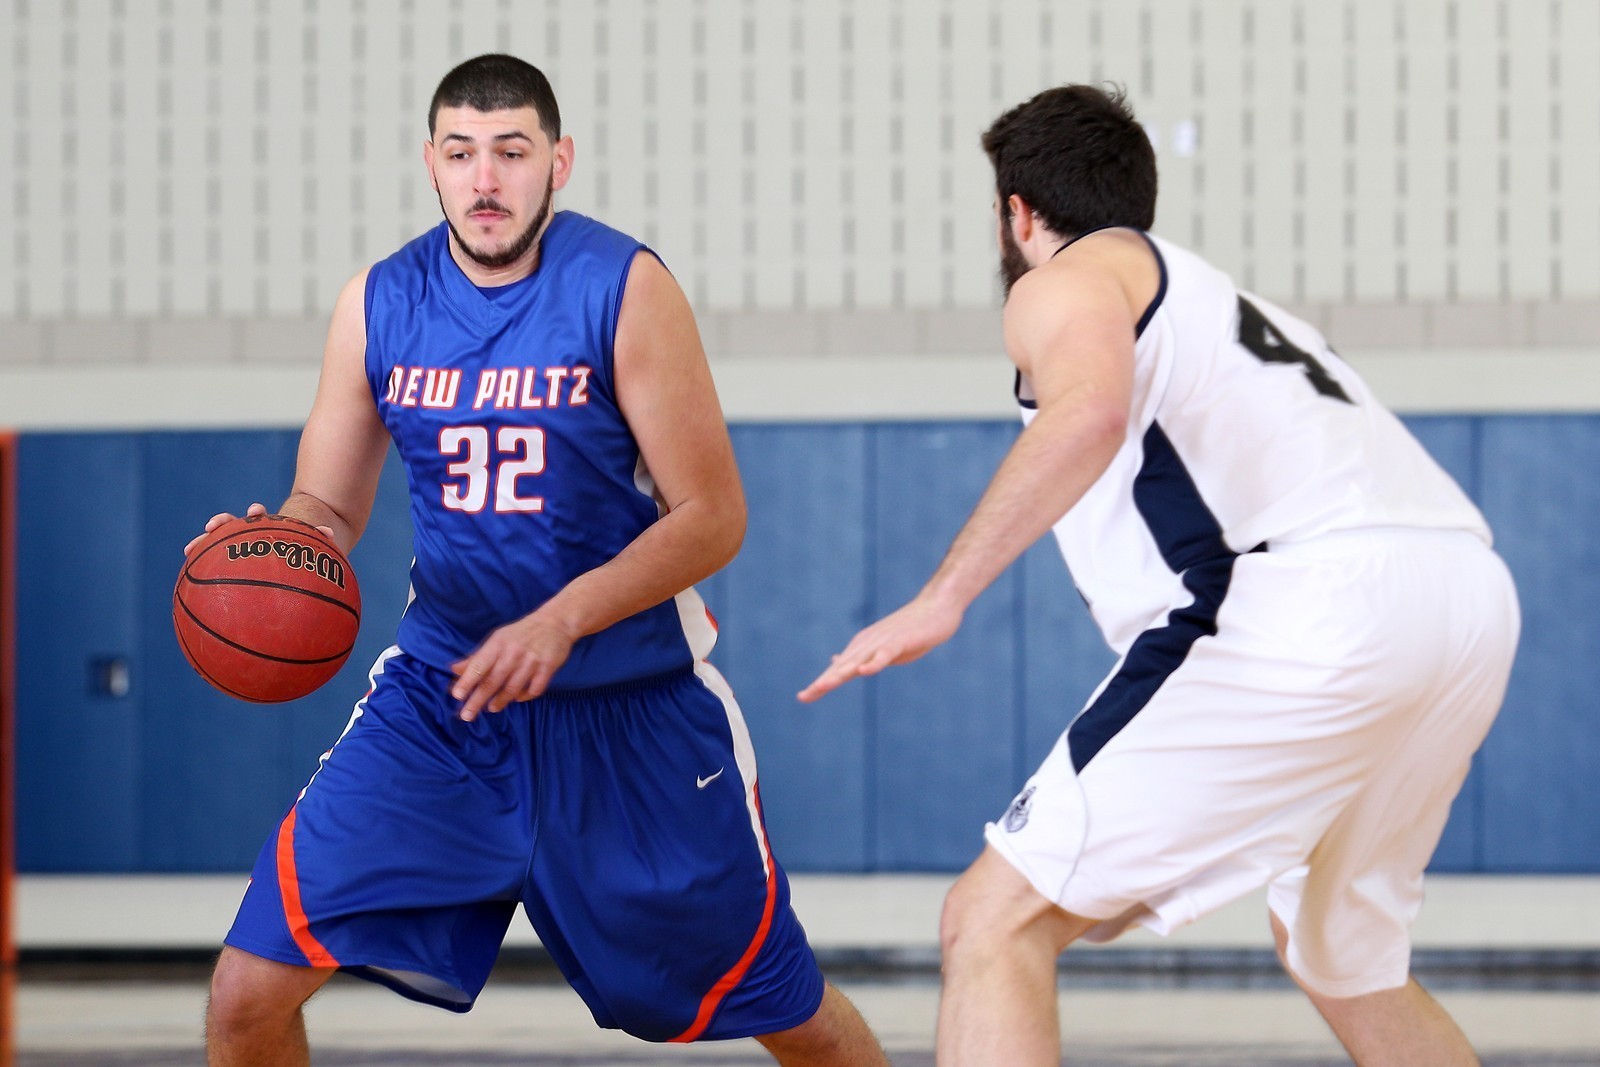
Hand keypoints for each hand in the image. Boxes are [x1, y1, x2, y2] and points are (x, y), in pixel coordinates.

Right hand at [183, 502, 335, 554]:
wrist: (302, 555)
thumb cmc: (309, 550)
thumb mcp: (316, 542)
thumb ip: (321, 536)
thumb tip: (328, 532)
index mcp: (270, 528)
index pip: (258, 516)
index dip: (254, 513)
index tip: (252, 511)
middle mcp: (252, 534)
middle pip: (234, 525)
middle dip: (223, 523)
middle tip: (213, 525)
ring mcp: (242, 546)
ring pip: (220, 541)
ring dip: (206, 542)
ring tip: (189, 548)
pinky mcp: (238, 559)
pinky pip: (216, 562)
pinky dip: (203, 562)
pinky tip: (188, 572)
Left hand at [450, 613, 578, 721]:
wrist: (555, 622)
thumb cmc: (520, 633)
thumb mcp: (497, 639)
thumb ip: (477, 657)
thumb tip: (454, 670)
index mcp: (498, 644)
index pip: (479, 665)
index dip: (467, 681)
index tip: (457, 695)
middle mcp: (513, 653)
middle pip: (493, 681)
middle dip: (478, 700)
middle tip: (467, 715)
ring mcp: (531, 662)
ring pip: (512, 688)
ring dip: (500, 701)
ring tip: (492, 708)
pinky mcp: (547, 668)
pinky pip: (534, 689)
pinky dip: (524, 696)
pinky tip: (517, 699)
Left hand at [797, 594, 963, 702]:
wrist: (935, 607)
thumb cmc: (910, 631)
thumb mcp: (881, 649)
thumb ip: (859, 658)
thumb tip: (835, 663)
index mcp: (861, 648)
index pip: (838, 670)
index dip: (821, 684)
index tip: (803, 698)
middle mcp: (867, 644)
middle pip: (842, 667)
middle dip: (824, 682)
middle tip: (804, 696)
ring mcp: (882, 642)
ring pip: (858, 661)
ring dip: (841, 674)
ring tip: (823, 686)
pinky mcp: (900, 641)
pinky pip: (885, 654)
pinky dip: (875, 663)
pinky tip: (864, 672)